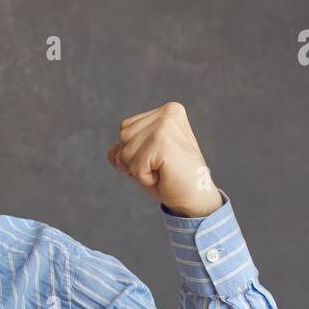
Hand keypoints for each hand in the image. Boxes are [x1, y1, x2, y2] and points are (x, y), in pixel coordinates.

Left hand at [106, 102, 221, 217]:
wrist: (195, 197)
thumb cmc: (170, 178)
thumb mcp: (142, 160)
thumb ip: (123, 150)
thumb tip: (113, 152)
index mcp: (167, 111)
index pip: (126, 128)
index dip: (135, 151)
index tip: (159, 158)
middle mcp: (168, 112)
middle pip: (123, 136)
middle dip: (134, 159)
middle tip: (161, 166)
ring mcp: (166, 125)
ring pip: (126, 151)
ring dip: (139, 169)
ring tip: (163, 170)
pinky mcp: (163, 142)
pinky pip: (135, 165)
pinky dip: (144, 177)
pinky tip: (164, 175)